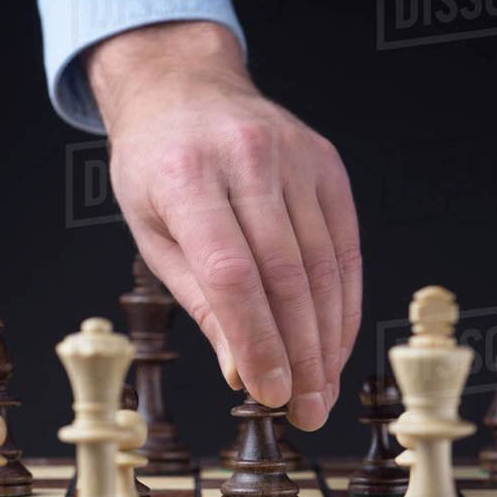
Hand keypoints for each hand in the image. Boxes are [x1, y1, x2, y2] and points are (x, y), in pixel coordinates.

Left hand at [86, 21, 361, 429]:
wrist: (184, 87)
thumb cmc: (156, 166)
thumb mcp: (151, 231)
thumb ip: (198, 299)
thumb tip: (242, 371)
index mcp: (185, 176)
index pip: (231, 275)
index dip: (255, 342)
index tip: (268, 395)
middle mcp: (246, 159)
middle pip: (286, 275)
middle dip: (299, 354)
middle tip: (306, 410)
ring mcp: (294, 156)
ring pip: (324, 265)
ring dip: (328, 338)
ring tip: (321, 389)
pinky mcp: (327, 163)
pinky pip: (345, 245)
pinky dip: (344, 301)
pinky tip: (337, 342)